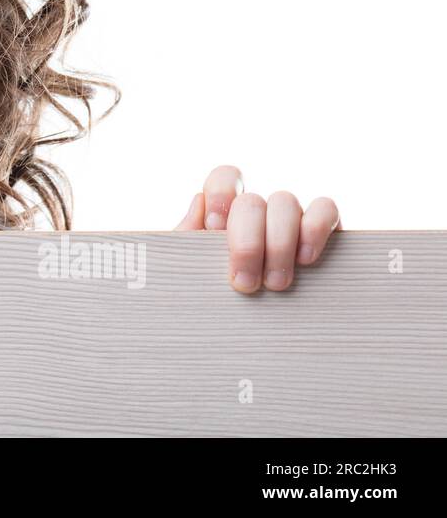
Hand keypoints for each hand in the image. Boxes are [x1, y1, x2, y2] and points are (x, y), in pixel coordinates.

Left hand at [175, 164, 340, 292]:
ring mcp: (292, 217)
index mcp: (226, 213)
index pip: (225, 177)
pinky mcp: (325, 231)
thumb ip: (190, 238)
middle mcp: (260, 210)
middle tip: (245, 284)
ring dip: (279, 243)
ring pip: (285, 202)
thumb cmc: (219, 301)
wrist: (254, 340)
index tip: (214, 229)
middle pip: (252, 201)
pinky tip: (305, 260)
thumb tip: (199, 201)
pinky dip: (315, 230)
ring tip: (275, 284)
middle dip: (247, 243)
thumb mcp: (196, 273)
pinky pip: (326, 209)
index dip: (221, 195)